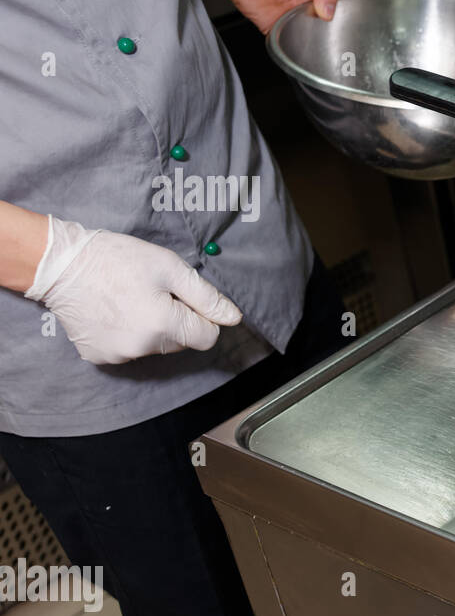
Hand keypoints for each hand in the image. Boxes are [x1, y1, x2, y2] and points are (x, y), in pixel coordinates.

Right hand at [24, 217, 241, 364]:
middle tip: (152, 293)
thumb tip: (233, 318)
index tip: (183, 298)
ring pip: (154, 347)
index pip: (207, 337)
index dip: (202, 317)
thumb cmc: (117, 259)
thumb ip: (206, 297)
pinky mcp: (99, 356)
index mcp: (164, 325)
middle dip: (176, 321)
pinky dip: (127, 334)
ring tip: (130, 299)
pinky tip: (113, 311)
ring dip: (152, 328)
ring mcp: (118, 355)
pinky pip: (128, 349)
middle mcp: (142, 348)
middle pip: (180, 342)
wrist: (59, 264)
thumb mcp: (170, 268)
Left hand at [181, 0, 341, 32]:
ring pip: (312, 39)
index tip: (340, 18)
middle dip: (329, 31)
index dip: (344, 15)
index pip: (342, 9)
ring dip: (313, 40)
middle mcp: (310, 7)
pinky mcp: (279, 31)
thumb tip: (330, 12)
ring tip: (309, 31)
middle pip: (329, 28)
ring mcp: (295, 20)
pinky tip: (297, 41)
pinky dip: (295, 47)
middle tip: (322, 25)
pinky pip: (292, 45)